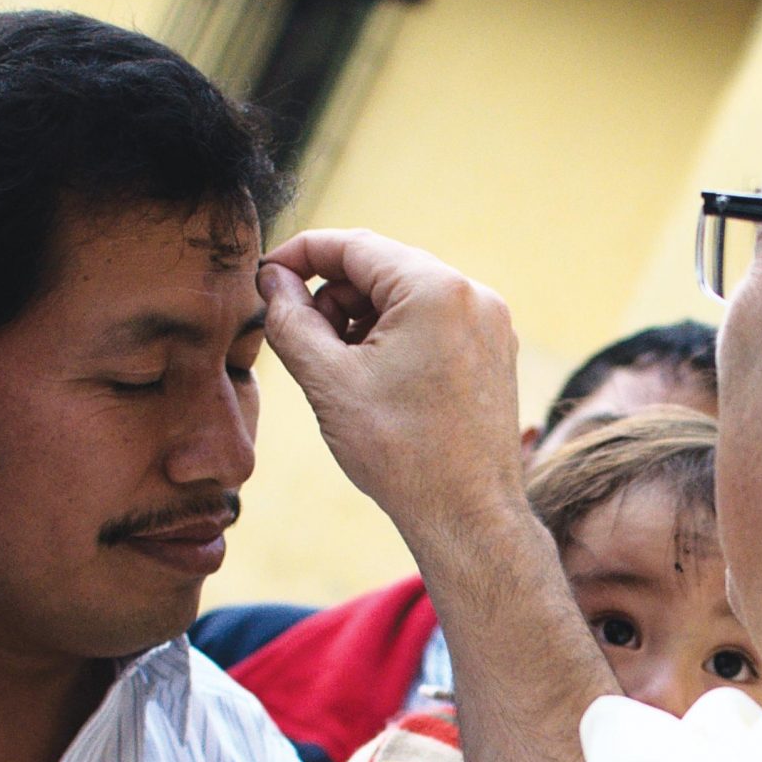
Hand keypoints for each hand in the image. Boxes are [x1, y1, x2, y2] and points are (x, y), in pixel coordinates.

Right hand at [258, 229, 526, 547]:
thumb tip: (273, 281)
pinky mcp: (494, 350)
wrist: (467, 515)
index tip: (267, 279)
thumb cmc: (401, 453)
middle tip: (304, 340)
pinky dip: (396, 336)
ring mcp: (491, 322)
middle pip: (382, 268)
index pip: (353, 245)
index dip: (300, 255)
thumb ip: (290, 319)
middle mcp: (473, 294)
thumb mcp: (327, 381)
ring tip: (341, 370)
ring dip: (363, 318)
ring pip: (407, 295)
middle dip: (333, 295)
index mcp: (435, 289)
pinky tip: (375, 379)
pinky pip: (435, 321)